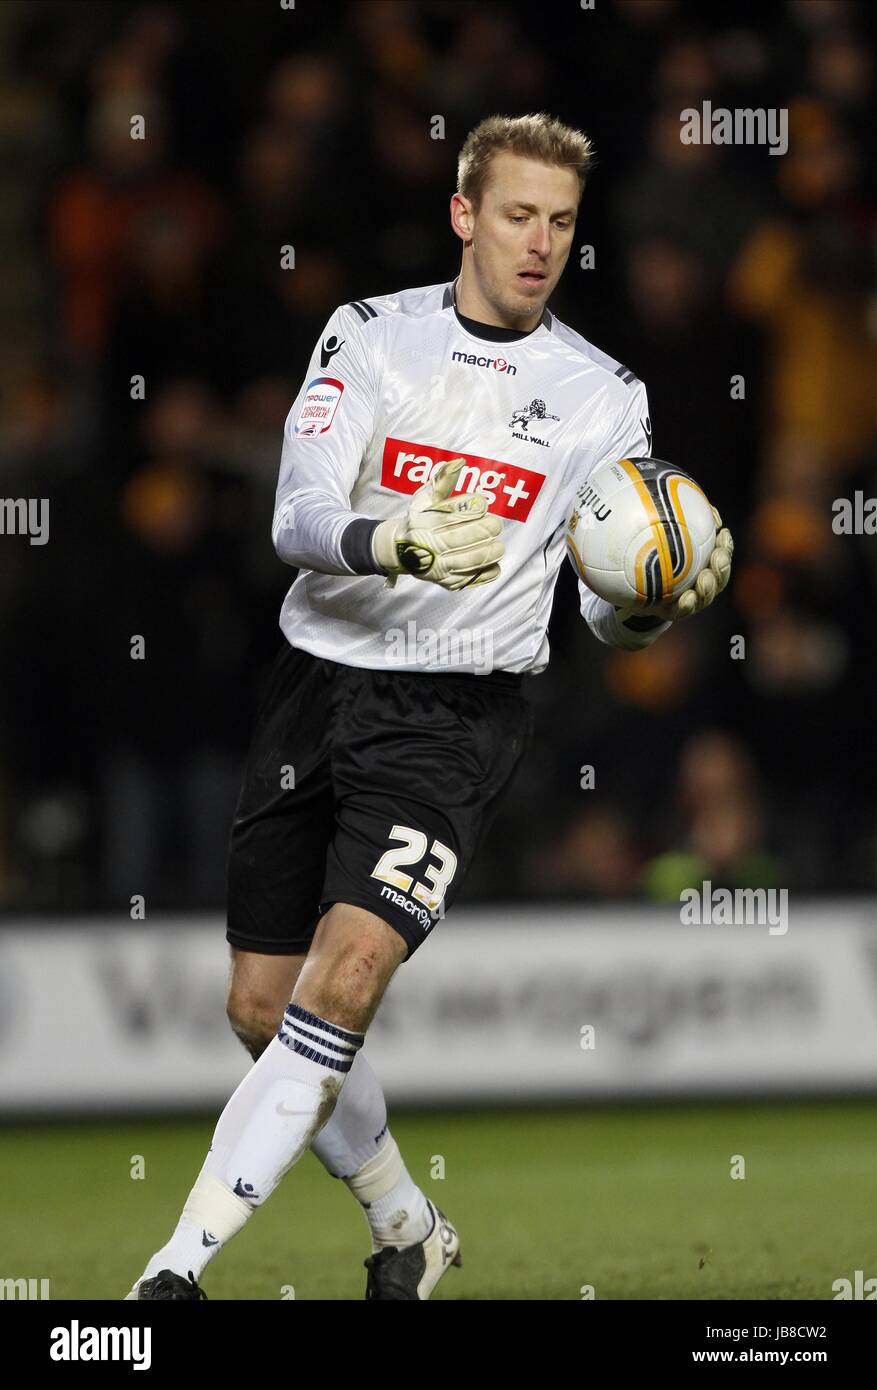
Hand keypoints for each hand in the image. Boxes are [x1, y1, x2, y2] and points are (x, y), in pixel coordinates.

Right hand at [373, 457, 503, 590]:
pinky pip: (472, 578)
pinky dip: (487, 572)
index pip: (452, 515)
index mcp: (422, 523)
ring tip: (499, 545)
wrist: (400, 551)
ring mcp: (437, 566)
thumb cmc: (418, 520)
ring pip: (469, 560)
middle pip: (463, 538)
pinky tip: (494, 563)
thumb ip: (443, 480)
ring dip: (490, 552)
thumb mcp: (425, 498)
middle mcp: (427, 545)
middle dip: (485, 530)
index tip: (483, 505)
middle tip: (496, 524)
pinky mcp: (445, 581)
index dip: (473, 509)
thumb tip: (460, 462)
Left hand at [619, 507, 733, 621]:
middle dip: (723, 567)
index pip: (719, 552)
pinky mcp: (672, 612)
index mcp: (699, 563)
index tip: (723, 532)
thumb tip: (674, 490)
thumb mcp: (655, 529)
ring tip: (705, 578)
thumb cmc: (644, 552)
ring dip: (709, 588)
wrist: (626, 584)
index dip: (725, 544)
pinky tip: (686, 599)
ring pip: (705, 596)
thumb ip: (671, 515)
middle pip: (719, 576)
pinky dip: (687, 606)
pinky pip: (682, 612)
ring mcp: (687, 599)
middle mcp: (698, 581)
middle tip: (718, 556)